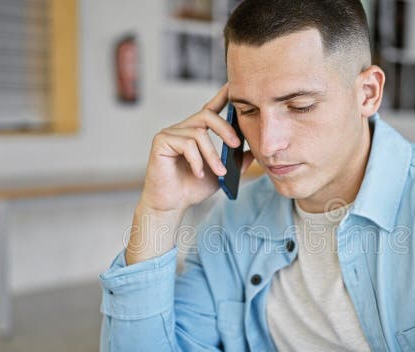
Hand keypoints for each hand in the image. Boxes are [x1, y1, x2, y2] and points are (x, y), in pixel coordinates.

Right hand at [140, 83, 254, 214]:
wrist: (172, 204)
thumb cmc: (192, 188)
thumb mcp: (221, 174)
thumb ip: (235, 161)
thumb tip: (253, 151)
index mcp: (196, 132)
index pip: (210, 109)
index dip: (221, 96)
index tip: (233, 85)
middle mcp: (182, 128)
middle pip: (207, 115)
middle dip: (225, 129)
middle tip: (236, 145)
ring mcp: (170, 133)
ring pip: (198, 134)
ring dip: (213, 155)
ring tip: (219, 172)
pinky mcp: (161, 142)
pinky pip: (186, 144)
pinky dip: (196, 161)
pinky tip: (199, 174)